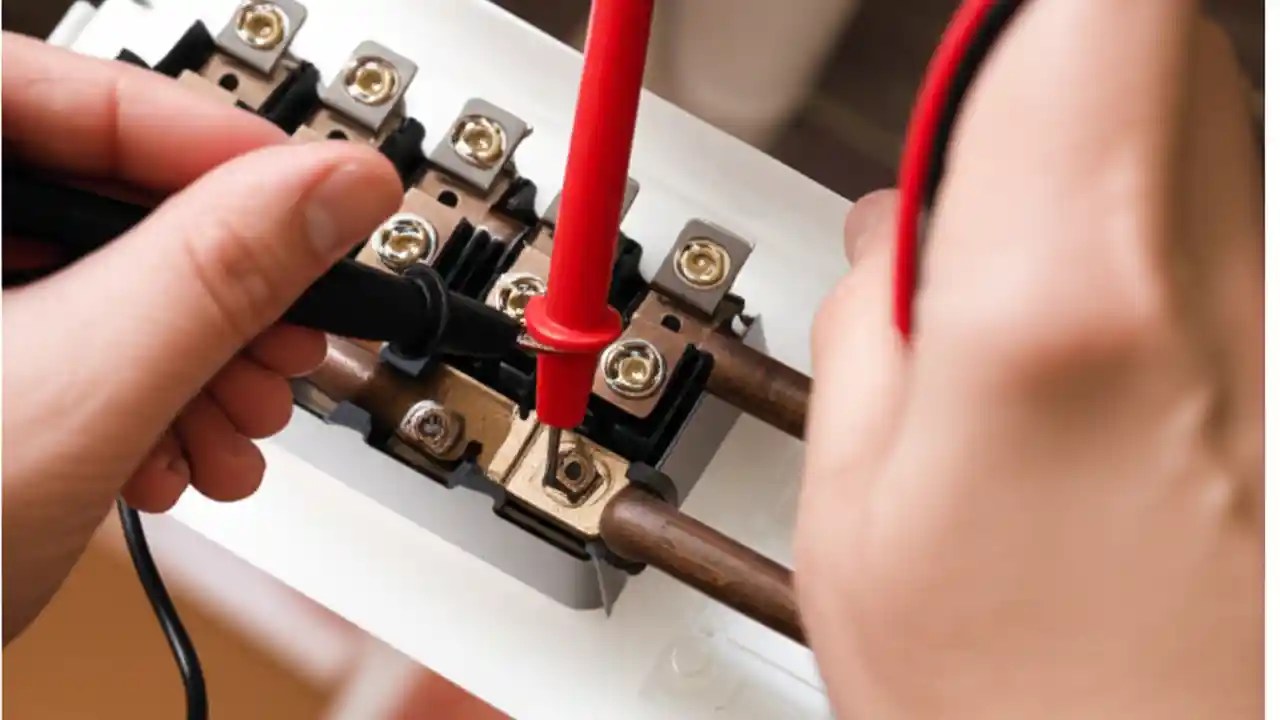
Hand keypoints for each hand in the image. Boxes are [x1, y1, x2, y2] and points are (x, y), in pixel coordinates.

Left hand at [2, 35, 401, 639]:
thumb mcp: (84, 385)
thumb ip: (222, 268)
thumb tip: (338, 187)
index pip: (86, 99)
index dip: (222, 148)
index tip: (322, 199)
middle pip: (116, 202)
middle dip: (228, 291)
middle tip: (289, 338)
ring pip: (118, 282)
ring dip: (207, 359)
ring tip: (237, 422)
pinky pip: (93, 344)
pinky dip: (159, 398)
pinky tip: (180, 449)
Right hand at [796, 2, 1260, 716]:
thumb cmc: (1013, 716)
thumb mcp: (857, 514)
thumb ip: (868, 327)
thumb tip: (891, 245)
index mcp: (1059, 302)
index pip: (1090, 16)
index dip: (1020, 14)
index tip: (969, 43)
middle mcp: (1214, 299)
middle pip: (1161, 52)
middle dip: (1048, 69)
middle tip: (965, 169)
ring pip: (1209, 143)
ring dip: (1102, 161)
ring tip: (1011, 290)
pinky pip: (1235, 249)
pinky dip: (1155, 249)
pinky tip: (1083, 357)